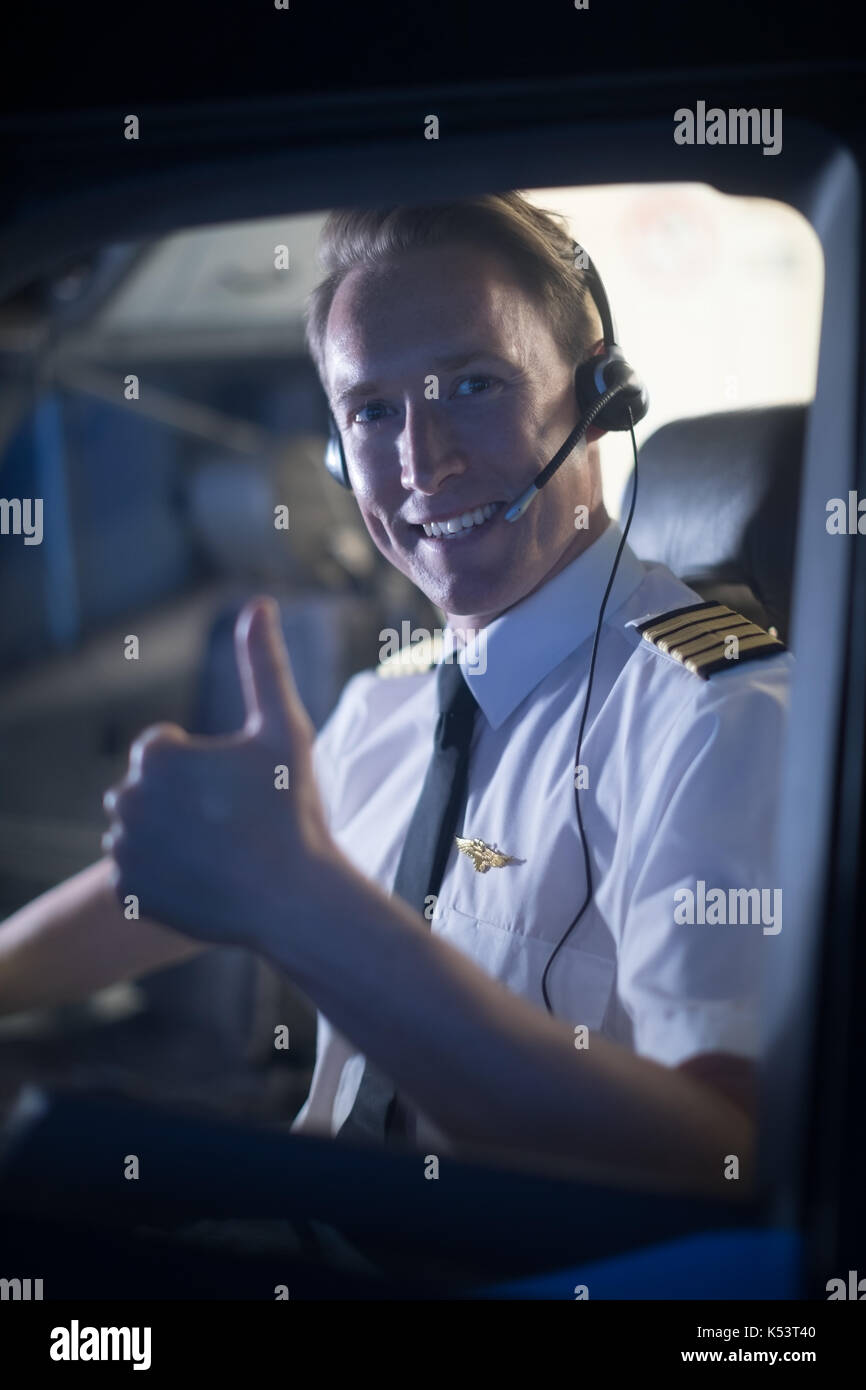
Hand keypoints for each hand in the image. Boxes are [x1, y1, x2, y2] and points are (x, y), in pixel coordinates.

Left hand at [103, 597, 335, 949]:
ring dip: (168, 835)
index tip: (238, 792)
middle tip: (232, 824)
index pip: (163, 751)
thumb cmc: (292, 810)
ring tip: (219, 852)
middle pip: (148, 789)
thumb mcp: (286, 730)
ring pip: (140, 828)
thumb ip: (264, 664)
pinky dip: (160, 873)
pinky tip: (201, 878)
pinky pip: (135, 870)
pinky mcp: (125, 889)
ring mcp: (125, 848)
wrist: (293, 897)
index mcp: (158, 756)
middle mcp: (128, 799)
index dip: (205, 768)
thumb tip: (259, 604)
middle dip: (181, 801)